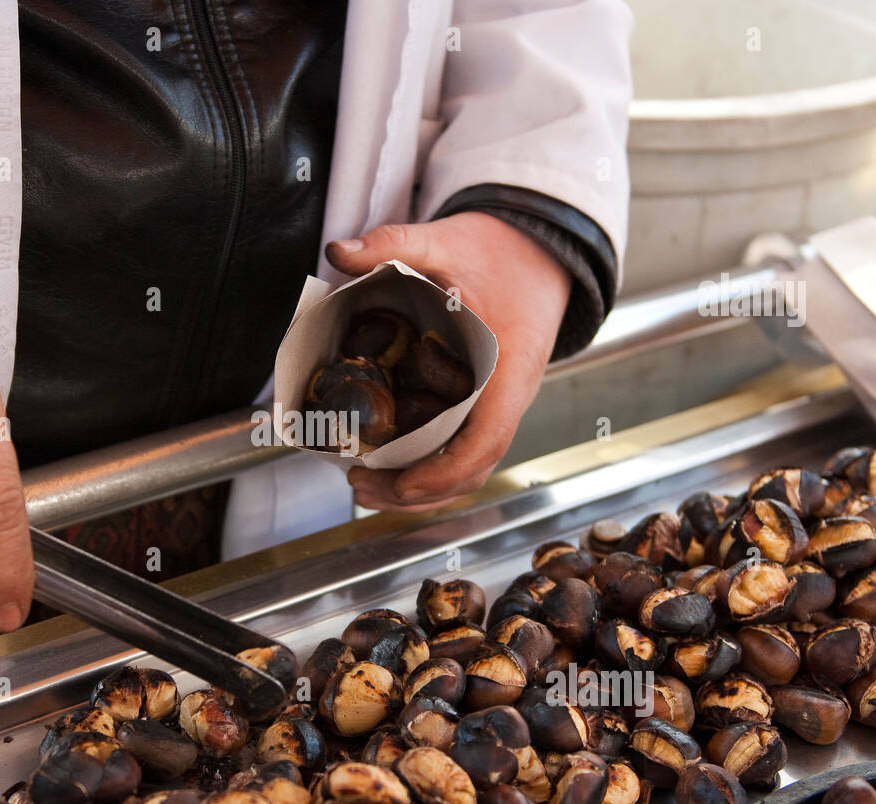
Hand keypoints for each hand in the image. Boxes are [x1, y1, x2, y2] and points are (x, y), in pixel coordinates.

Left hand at [325, 211, 571, 511]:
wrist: (537, 249)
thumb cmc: (500, 250)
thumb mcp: (445, 239)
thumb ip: (393, 243)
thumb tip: (338, 250)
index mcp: (509, 367)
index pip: (486, 440)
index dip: (445, 472)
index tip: (402, 484)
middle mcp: (509, 397)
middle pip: (470, 468)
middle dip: (416, 492)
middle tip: (359, 488)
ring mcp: (497, 404)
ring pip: (464, 465)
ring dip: (417, 487)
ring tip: (362, 488)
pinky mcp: (482, 403)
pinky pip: (458, 447)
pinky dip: (423, 465)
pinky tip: (382, 462)